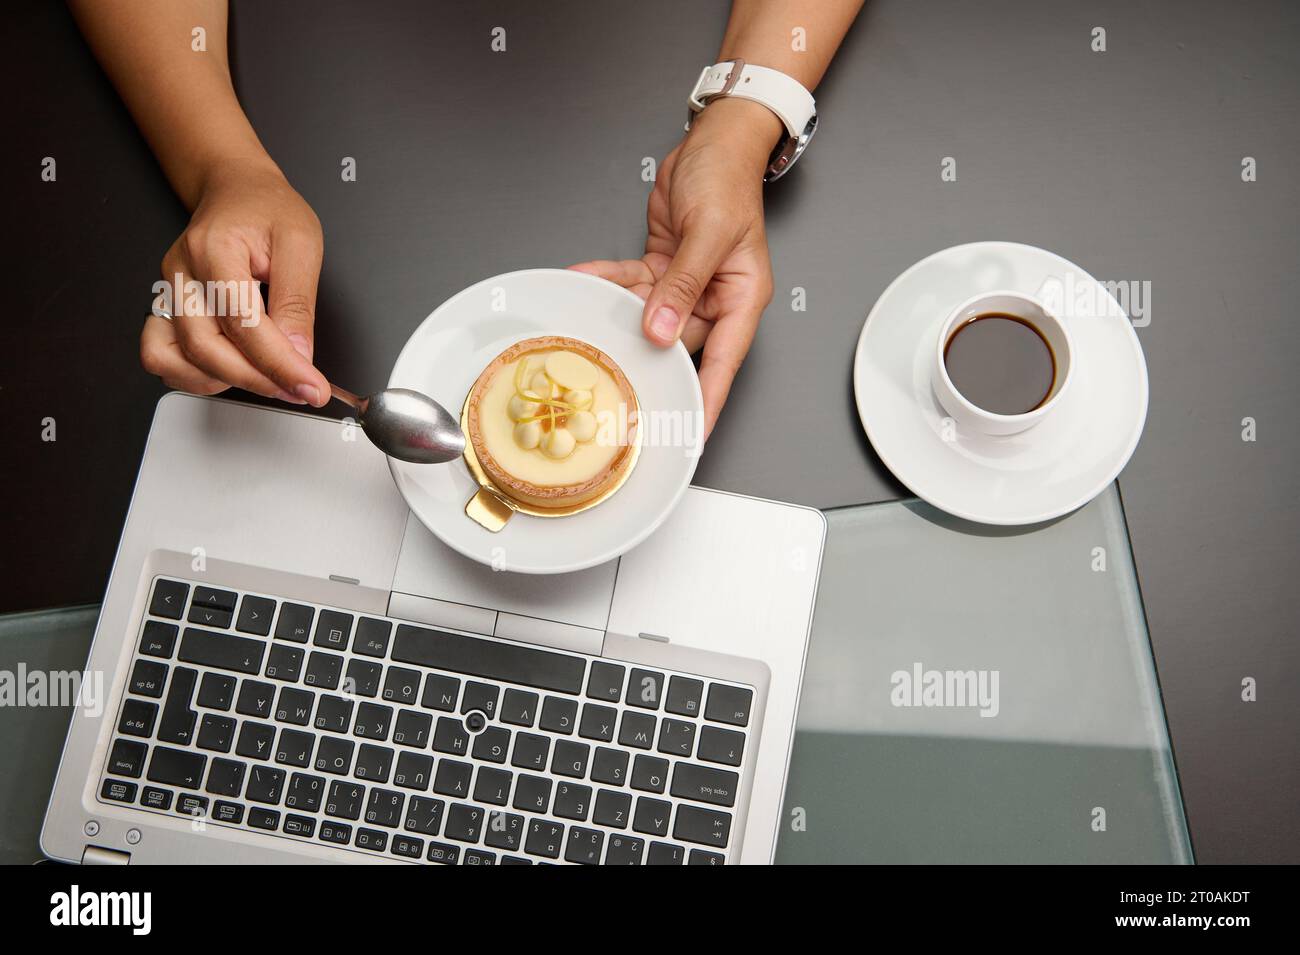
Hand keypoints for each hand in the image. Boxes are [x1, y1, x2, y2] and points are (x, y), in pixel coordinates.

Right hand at [142, 158, 330, 405]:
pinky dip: (196, 376)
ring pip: (178, 360)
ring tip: (270, 377)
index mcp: (214, 249)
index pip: (243, 323)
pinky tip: (234, 370)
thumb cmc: (267, 210)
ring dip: (227, 381)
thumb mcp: (301, 244)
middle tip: (299, 388)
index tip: (311, 387)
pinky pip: (163, 358)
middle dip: (257, 379)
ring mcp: (167, 294)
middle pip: (205, 348)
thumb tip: (299, 356)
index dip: (280, 363)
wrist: (236, 192)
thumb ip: (298, 303)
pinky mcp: (165, 310)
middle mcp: (182, 273)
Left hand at [572, 97, 782, 438]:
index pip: (722, 363)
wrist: (712, 145)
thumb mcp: (709, 233)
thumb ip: (683, 284)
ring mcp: (685, 287)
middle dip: (642, 356)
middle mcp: (713, 299)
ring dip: (614, 315)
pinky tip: (582, 282)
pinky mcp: (660, 271)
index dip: (704, 401)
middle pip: (676, 344)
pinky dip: (605, 284)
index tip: (689, 435)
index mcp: (740, 299)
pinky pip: (629, 286)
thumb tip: (661, 329)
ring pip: (645, 317)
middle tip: (610, 381)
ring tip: (584, 323)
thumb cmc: (728, 181)